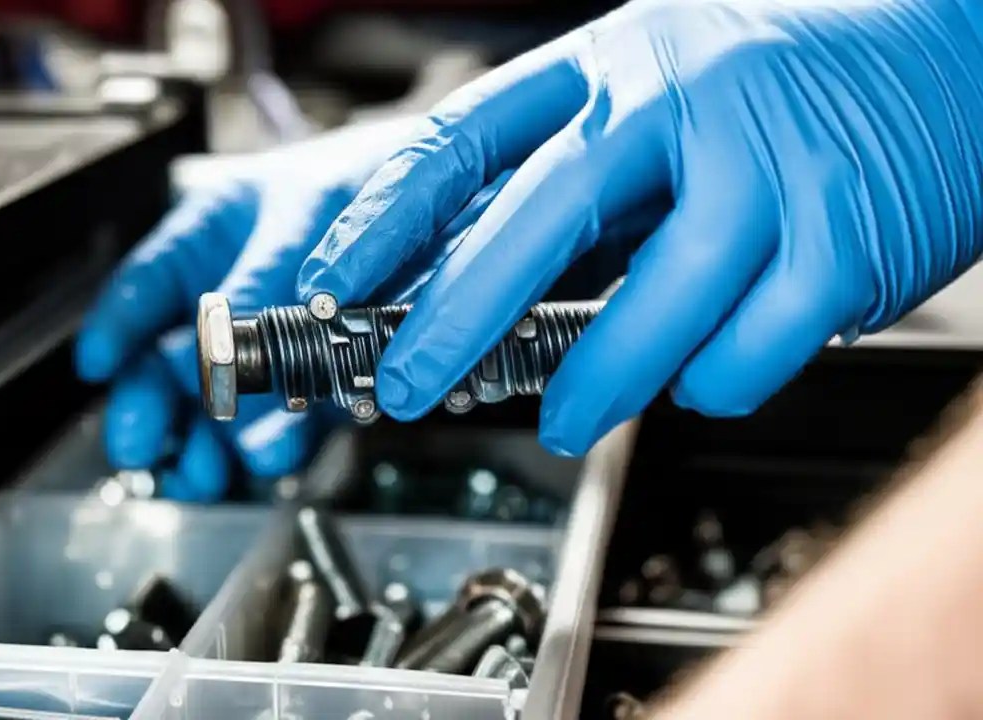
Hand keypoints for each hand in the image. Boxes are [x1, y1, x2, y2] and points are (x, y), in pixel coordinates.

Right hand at [76, 120, 433, 499]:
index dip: (116, 326)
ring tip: (203, 470)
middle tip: (140, 443)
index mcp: (214, 235)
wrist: (456, 198)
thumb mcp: (312, 207)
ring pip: (226, 401)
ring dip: (209, 440)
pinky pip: (292, 417)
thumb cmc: (372, 175)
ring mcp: (278, 343)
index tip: (96, 366)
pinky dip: (279, 443)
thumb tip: (220, 340)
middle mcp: (236, 294)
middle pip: (173, 358)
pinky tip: (270, 457)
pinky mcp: (326, 378)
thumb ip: (264, 273)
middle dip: (152, 405)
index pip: (147, 283)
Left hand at [298, 0, 982, 455]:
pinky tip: (702, 370)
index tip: (330, 287)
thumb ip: (570, 171)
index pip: (465, 140)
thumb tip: (466, 273)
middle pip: (537, 219)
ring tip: (566, 421)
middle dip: (454, 319)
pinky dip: (709, 382)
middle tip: (408, 385)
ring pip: (651, 306)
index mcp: (612, 62)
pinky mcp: (842, 243)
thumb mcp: (654, 86)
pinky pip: (746, 351)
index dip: (382, 223)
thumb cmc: (780, 73)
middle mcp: (682, 103)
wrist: (945, 39)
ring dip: (592, 383)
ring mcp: (767, 171)